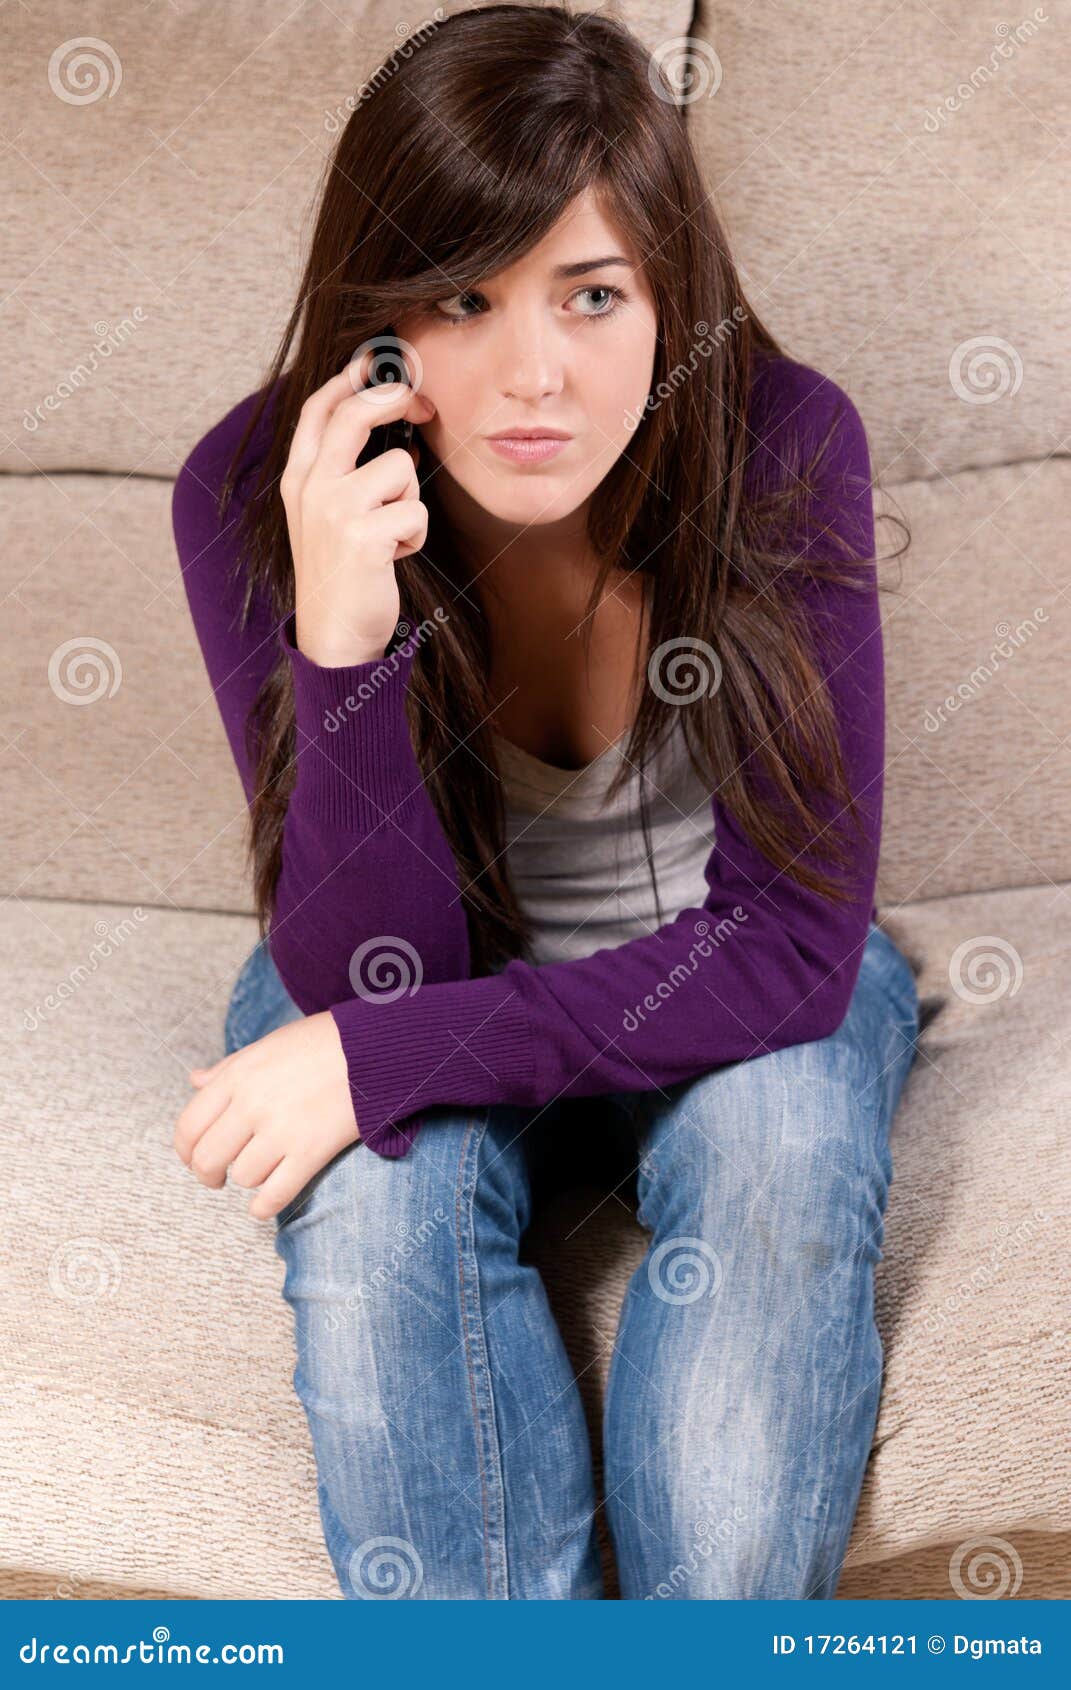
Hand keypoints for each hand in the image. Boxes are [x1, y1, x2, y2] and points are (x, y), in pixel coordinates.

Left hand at [174, 1011, 359, 1220]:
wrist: (373, 1047)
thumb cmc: (319, 1043)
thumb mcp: (266, 1046)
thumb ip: (227, 1068)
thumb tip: (194, 1080)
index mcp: (237, 1076)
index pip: (189, 1126)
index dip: (185, 1151)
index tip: (194, 1159)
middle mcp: (252, 1104)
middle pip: (208, 1158)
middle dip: (207, 1175)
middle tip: (216, 1178)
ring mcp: (281, 1129)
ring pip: (243, 1176)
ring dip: (247, 1180)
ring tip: (260, 1171)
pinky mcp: (311, 1151)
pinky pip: (274, 1195)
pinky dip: (262, 1208)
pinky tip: (262, 1205)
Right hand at [280, 354, 435, 666]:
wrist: (334, 636)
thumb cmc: (344, 571)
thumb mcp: (330, 513)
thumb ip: (344, 468)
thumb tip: (390, 416)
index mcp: (298, 476)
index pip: (320, 407)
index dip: (354, 377)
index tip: (384, 363)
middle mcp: (310, 486)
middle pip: (355, 412)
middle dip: (395, 396)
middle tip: (422, 402)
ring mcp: (333, 510)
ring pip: (401, 467)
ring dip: (411, 501)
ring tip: (392, 533)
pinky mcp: (362, 537)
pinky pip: (415, 512)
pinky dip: (415, 536)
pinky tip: (394, 557)